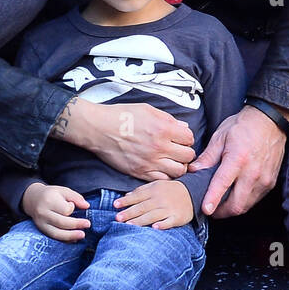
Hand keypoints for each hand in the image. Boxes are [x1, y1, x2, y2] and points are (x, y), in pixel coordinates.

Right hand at [22, 182, 89, 241]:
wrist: (33, 200)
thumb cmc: (51, 195)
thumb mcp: (63, 191)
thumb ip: (76, 197)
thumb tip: (87, 206)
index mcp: (49, 201)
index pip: (64, 209)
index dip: (71, 208)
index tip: (72, 205)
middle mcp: (43, 213)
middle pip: (61, 222)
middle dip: (76, 224)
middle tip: (88, 224)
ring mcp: (41, 223)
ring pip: (56, 233)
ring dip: (71, 236)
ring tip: (82, 235)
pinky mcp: (41, 230)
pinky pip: (54, 238)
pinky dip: (64, 240)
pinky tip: (74, 239)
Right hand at [58, 98, 195, 179]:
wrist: (99, 128)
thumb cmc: (121, 116)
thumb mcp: (148, 110)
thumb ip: (168, 119)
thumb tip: (183, 128)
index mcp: (163, 129)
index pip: (189, 138)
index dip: (186, 138)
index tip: (181, 138)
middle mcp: (159, 147)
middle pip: (188, 156)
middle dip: (186, 153)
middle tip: (178, 151)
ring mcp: (150, 162)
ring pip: (178, 171)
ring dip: (178, 166)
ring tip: (172, 161)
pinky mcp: (140, 172)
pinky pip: (162, 180)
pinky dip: (165, 176)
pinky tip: (161, 169)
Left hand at [114, 180, 193, 228]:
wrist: (192, 192)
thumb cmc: (170, 190)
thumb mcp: (156, 185)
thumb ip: (141, 191)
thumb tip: (125, 196)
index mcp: (153, 190)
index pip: (137, 196)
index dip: (126, 201)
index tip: (115, 205)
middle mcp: (160, 199)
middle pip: (142, 207)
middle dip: (129, 213)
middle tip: (117, 218)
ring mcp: (169, 208)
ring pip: (153, 215)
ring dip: (141, 221)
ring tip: (129, 225)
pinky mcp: (177, 217)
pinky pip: (169, 222)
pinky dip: (162, 225)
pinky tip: (155, 228)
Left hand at [189, 106, 287, 217]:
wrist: (270, 121)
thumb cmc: (244, 126)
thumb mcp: (221, 136)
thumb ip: (208, 156)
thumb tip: (194, 171)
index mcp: (238, 159)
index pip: (223, 184)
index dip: (213, 199)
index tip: (205, 210)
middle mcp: (253, 173)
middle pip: (236, 205)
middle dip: (221, 212)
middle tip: (210, 209)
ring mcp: (264, 180)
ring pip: (246, 206)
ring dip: (232, 208)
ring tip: (221, 203)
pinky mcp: (271, 183)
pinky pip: (255, 200)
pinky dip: (243, 201)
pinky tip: (235, 195)